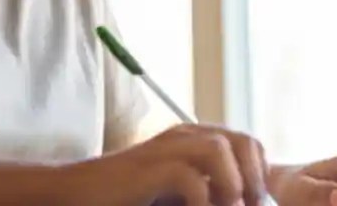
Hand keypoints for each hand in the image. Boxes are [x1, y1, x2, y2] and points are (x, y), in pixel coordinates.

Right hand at [58, 123, 270, 205]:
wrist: (76, 194)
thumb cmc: (128, 198)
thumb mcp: (177, 194)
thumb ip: (209, 191)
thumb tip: (243, 203)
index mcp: (195, 139)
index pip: (249, 143)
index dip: (260, 173)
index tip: (254, 203)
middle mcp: (184, 137)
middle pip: (242, 140)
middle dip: (253, 178)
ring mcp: (165, 149)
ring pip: (219, 148)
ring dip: (232, 185)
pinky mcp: (147, 169)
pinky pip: (189, 178)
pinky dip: (202, 201)